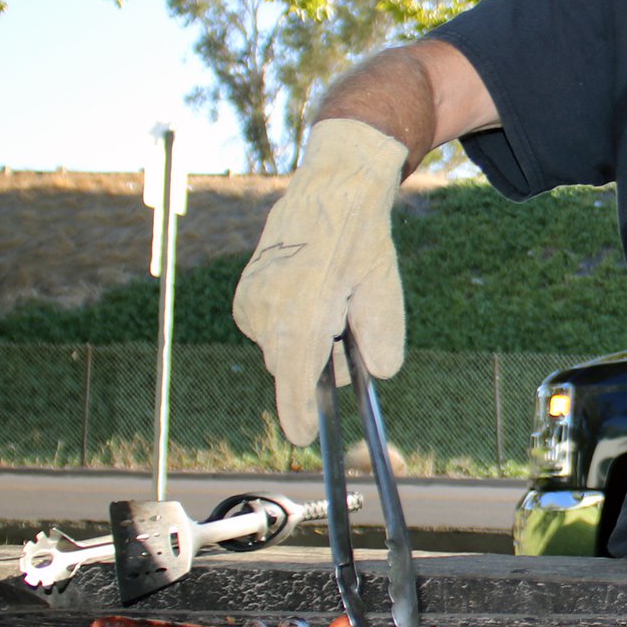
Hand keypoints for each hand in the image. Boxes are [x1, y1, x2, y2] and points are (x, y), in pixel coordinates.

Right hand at [233, 119, 407, 444]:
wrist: (329, 189)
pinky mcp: (243, 295)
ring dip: (305, 337)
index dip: (301, 418)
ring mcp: (249, 306)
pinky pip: (268, 328)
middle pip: (294, 369)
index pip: (293, 391)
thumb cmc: (360, 240)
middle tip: (347, 321)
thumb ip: (383, 341)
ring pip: (281, 348)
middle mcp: (265, 319)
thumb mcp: (384, 291)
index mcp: (298, 325)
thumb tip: (378, 374)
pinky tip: (310, 288)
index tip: (306, 437)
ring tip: (332, 294)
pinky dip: (289, 320)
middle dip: (319, 360)